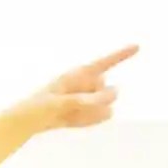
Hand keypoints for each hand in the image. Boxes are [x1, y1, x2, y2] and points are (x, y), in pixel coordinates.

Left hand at [20, 44, 137, 132]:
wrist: (30, 121)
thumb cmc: (40, 106)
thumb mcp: (60, 102)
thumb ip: (86, 99)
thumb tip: (112, 94)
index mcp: (79, 74)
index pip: (105, 63)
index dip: (121, 55)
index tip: (136, 46)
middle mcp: (88, 83)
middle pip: (109, 91)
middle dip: (97, 100)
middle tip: (70, 105)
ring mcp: (91, 97)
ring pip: (108, 106)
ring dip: (93, 112)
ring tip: (69, 114)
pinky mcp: (90, 111)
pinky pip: (103, 115)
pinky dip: (89, 121)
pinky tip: (72, 120)